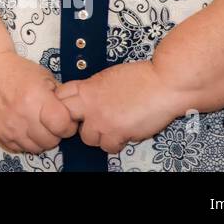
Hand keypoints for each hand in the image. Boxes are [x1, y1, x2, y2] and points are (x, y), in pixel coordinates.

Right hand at [0, 52, 79, 154]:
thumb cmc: (16, 70)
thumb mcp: (43, 75)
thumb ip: (59, 96)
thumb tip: (72, 113)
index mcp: (36, 98)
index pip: (63, 125)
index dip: (68, 124)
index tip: (65, 118)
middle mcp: (22, 115)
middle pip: (51, 141)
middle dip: (55, 133)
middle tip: (49, 120)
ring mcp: (9, 127)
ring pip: (36, 148)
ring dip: (40, 139)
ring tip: (36, 123)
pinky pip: (20, 148)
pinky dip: (24, 140)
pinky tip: (23, 126)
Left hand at [54, 61, 186, 153]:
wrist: (164, 83)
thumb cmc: (142, 77)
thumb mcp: (109, 76)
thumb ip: (94, 88)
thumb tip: (86, 98)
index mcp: (88, 87)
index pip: (60, 97)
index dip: (64, 104)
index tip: (71, 109)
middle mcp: (90, 104)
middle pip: (65, 119)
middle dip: (75, 122)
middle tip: (88, 122)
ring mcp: (102, 120)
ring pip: (86, 138)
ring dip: (98, 135)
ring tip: (111, 128)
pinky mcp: (117, 133)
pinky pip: (107, 147)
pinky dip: (116, 143)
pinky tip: (124, 134)